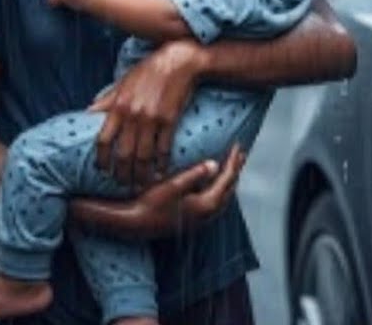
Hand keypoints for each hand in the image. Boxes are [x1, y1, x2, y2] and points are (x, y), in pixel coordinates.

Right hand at [78, 144, 247, 239]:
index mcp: (206, 205)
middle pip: (229, 188)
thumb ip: (194, 174)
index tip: (237, 146)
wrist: (132, 225)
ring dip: (227, 180)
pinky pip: (214, 201)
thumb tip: (214, 164)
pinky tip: (212, 181)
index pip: (226, 179)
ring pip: (223, 196)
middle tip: (239, 153)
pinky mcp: (193, 219)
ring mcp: (201, 219)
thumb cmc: (149, 204)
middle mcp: (207, 214)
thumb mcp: (172, 185)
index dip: (233, 161)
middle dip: (234, 170)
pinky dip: (218, 188)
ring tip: (229, 165)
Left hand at [90, 39, 201, 186]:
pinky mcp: (170, 120)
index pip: (103, 140)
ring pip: (143, 155)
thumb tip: (87, 113)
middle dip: (122, 174)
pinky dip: (163, 163)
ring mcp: (152, 119)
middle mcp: (133, 115)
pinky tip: (162, 171)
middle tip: (122, 184)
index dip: (101, 159)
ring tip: (141, 184)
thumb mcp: (122, 83)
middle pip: (123, 154)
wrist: (179, 61)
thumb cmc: (149, 70)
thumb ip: (105, 100)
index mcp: (118, 107)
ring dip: (142, 174)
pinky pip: (164, 148)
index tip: (102, 170)